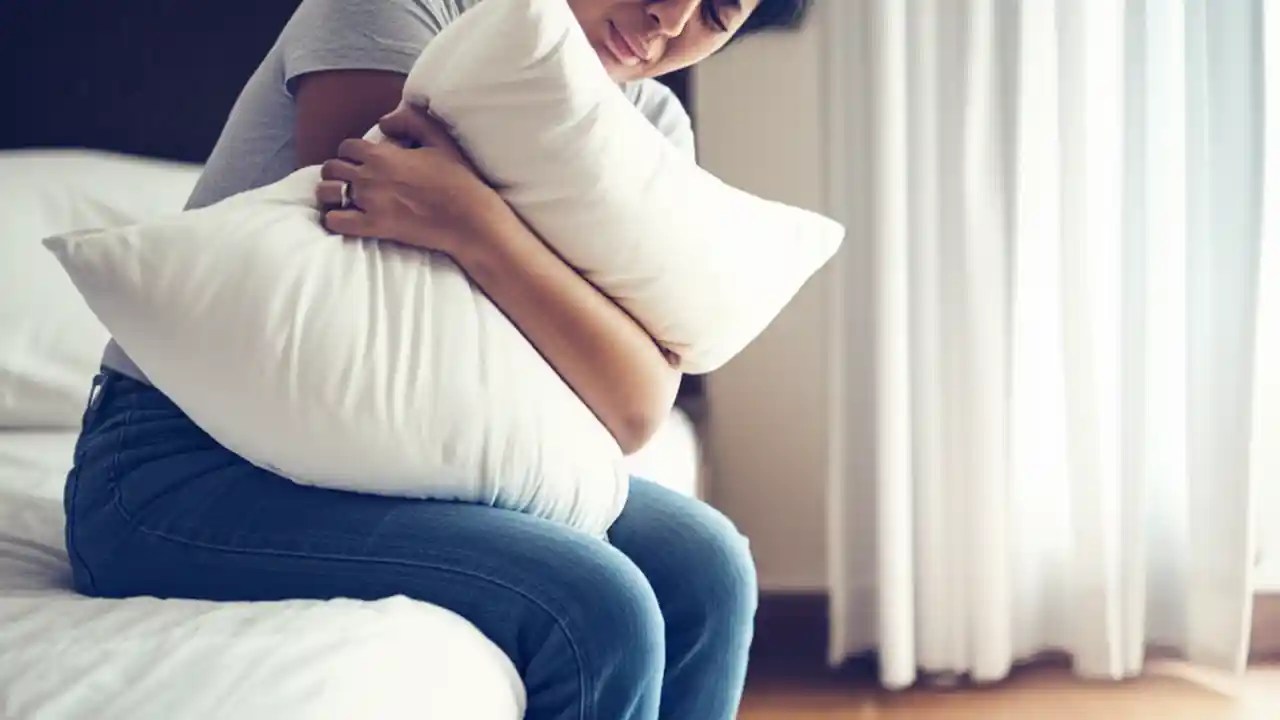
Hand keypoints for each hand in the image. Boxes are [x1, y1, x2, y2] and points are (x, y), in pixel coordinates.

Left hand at [314, 103, 497, 254]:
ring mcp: (369, 202)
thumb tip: (384, 121)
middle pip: (331, 168)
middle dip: (337, 172)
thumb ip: (410, 121)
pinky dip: (335, 220)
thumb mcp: (439, 140)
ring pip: (326, 193)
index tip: (362, 162)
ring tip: (344, 200)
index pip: (346, 146)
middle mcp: (369, 176)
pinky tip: (347, 219)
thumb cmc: (457, 179)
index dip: (351, 153)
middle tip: (351, 181)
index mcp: (382, 154)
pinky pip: (335, 222)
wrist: (468, 218)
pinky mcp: (373, 227)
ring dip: (331, 194)